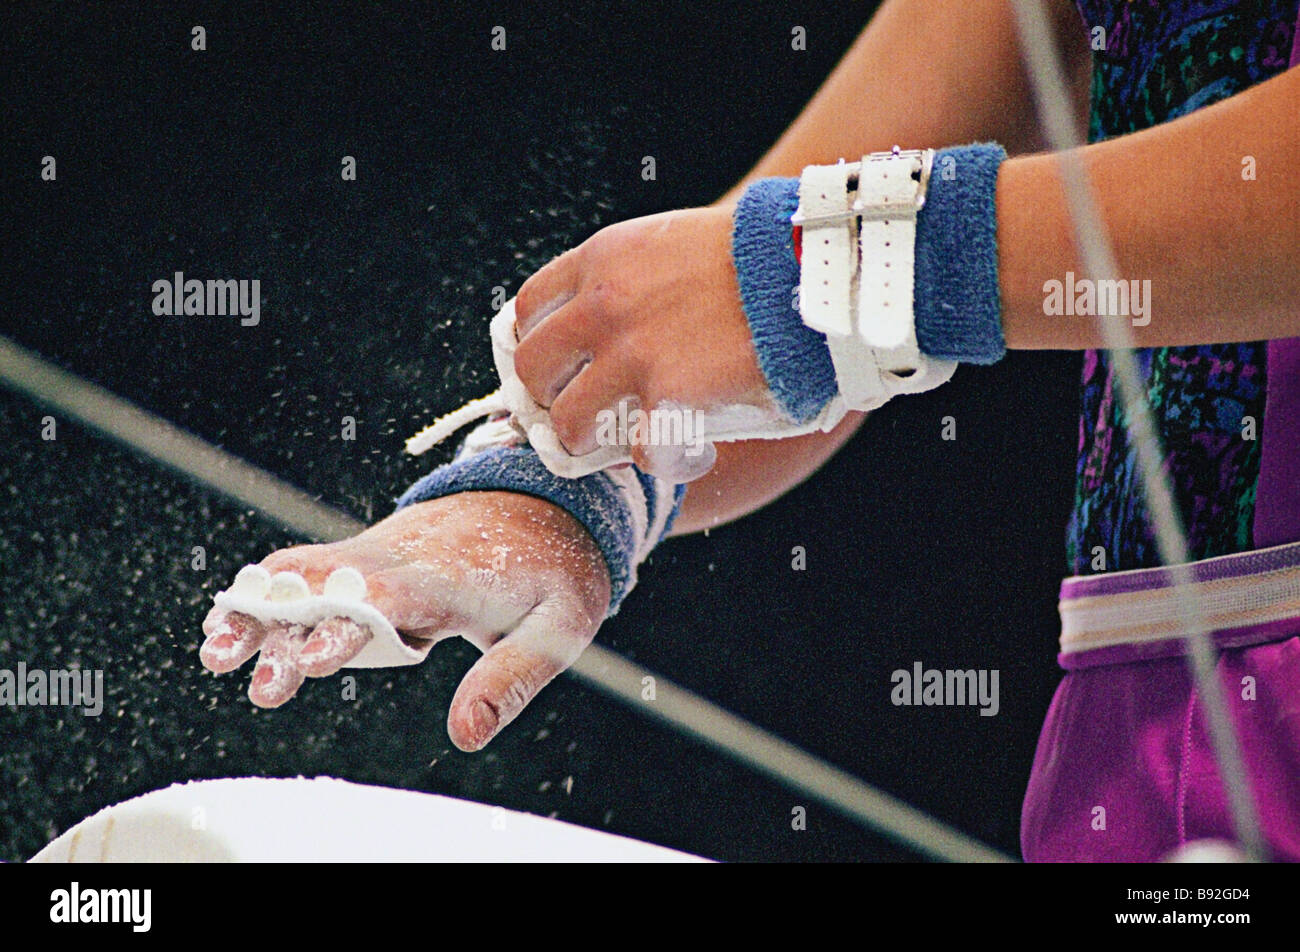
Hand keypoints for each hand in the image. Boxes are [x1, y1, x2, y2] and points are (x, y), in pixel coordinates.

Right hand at [199, 491, 610, 750]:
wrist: (543, 504)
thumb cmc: (553, 574)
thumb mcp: (556, 628)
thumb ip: (512, 679)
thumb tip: (465, 736)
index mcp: (448, 579)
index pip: (390, 602)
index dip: (349, 629)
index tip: (310, 661)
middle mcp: (402, 560)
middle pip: (333, 591)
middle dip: (286, 631)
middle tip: (249, 678)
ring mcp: (378, 552)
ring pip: (307, 574)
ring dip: (260, 609)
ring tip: (214, 651)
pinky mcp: (364, 554)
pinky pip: (308, 565)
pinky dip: (267, 589)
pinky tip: (229, 619)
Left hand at [512, 204, 776, 480]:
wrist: (806, 261)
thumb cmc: (755, 252)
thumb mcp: (672, 242)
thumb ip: (633, 276)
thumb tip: (619, 320)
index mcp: (602, 259)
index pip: (530, 307)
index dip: (537, 343)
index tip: (558, 364)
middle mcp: (603, 305)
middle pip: (533, 368)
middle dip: (548, 396)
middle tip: (578, 409)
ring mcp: (632, 352)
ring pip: (568, 422)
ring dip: (590, 441)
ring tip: (620, 443)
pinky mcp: (670, 394)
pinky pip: (637, 451)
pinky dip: (660, 460)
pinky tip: (686, 452)